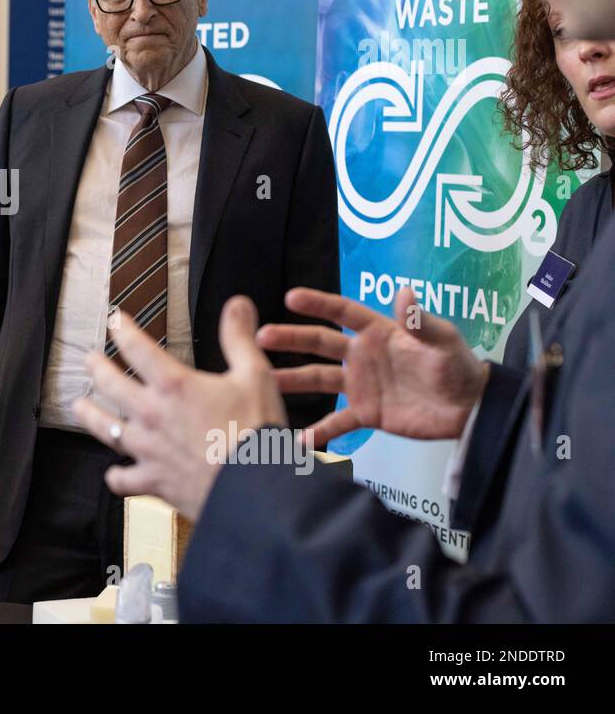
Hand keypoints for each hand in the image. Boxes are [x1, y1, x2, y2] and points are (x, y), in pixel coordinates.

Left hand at [72, 296, 285, 520]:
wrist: (255, 487)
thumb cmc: (256, 432)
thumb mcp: (254, 376)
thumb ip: (239, 339)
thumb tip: (238, 304)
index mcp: (173, 385)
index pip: (137, 348)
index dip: (122, 329)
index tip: (114, 321)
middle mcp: (152, 414)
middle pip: (110, 384)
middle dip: (96, 368)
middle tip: (89, 359)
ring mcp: (148, 449)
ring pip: (106, 429)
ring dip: (90, 415)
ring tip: (79, 406)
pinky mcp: (153, 481)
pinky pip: (123, 479)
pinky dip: (116, 476)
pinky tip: (113, 473)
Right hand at [255, 286, 487, 443]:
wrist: (471, 409)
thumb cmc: (458, 367)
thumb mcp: (443, 341)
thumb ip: (420, 322)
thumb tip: (404, 292)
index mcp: (378, 331)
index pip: (342, 312)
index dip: (318, 304)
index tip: (291, 297)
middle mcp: (362, 355)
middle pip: (319, 343)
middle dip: (290, 339)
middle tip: (260, 338)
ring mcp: (360, 385)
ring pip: (318, 379)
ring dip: (291, 380)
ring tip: (264, 381)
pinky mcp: (366, 414)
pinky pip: (337, 422)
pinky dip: (319, 431)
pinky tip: (298, 439)